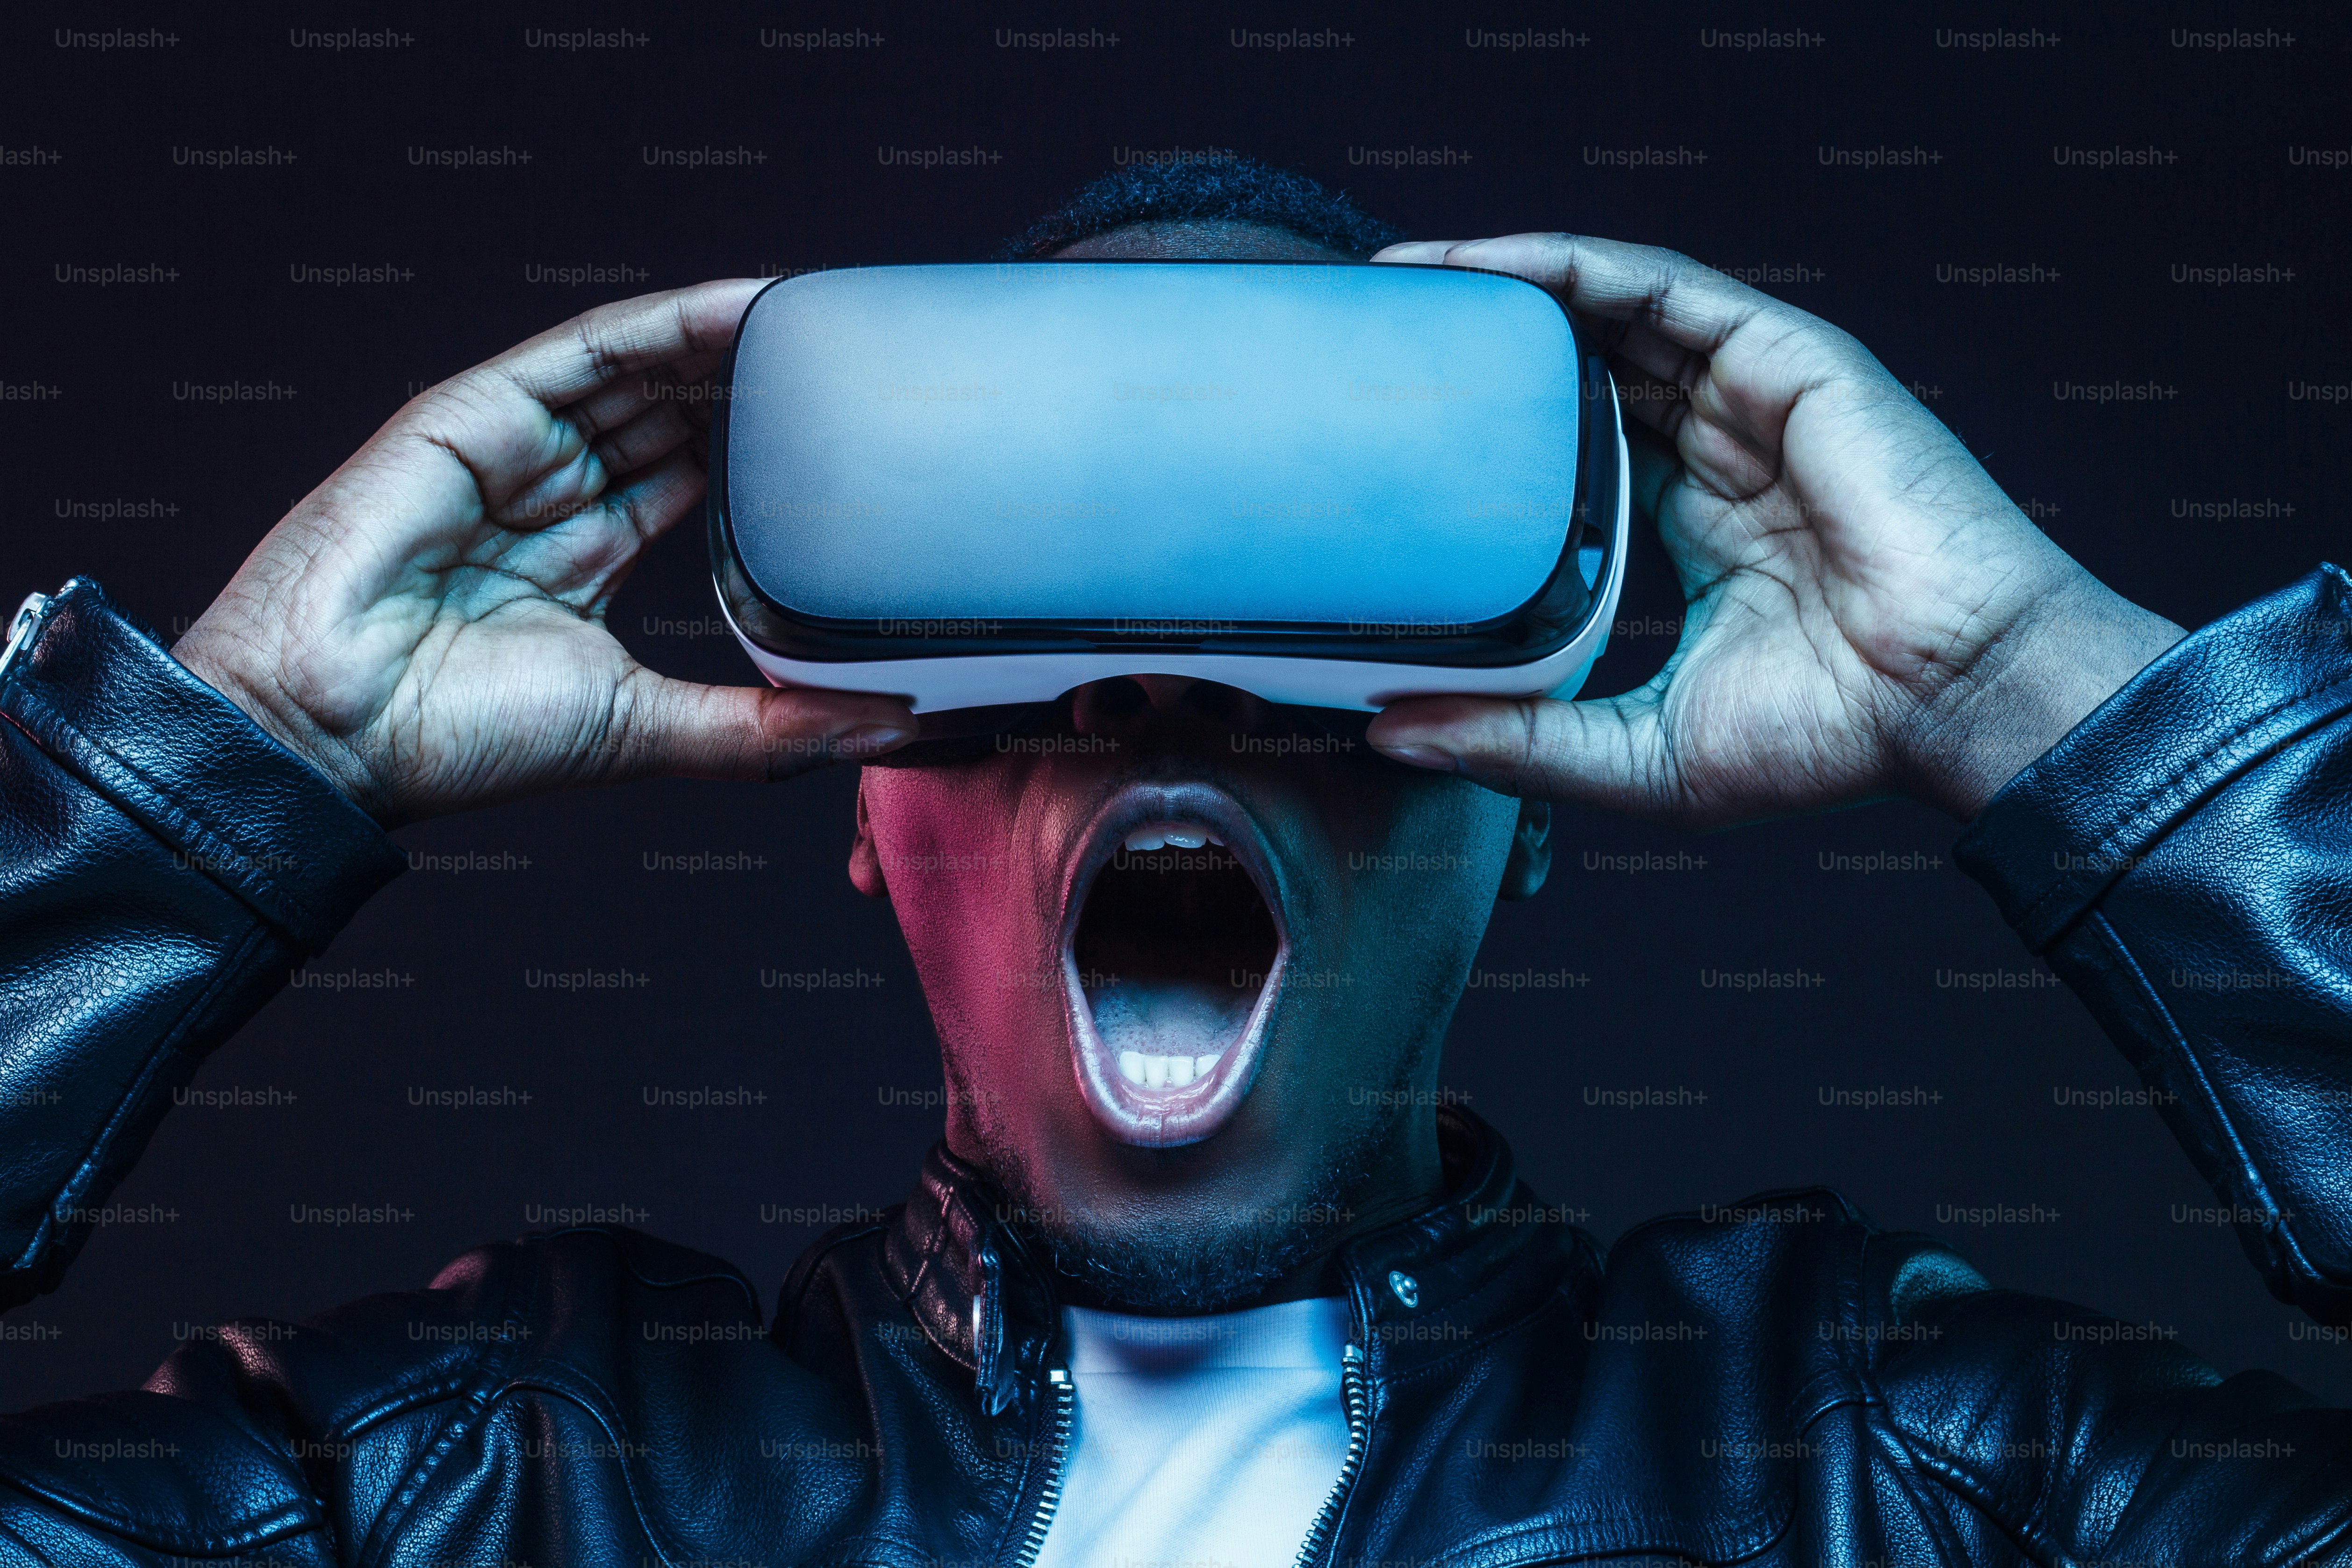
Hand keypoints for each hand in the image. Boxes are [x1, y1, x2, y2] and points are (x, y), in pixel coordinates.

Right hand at [175, 281, 915, 827]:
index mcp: (582, 560)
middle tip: (852, 372)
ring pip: (640, 372)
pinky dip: (669, 322)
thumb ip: (766, 727)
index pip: (689, 483)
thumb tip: (885, 727)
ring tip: (816, 323)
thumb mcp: (647, 728)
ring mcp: (513, 450)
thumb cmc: (458, 739)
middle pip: (670, 417)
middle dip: (753, 392)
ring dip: (727, 344)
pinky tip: (744, 306)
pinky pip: (588, 349)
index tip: (849, 446)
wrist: (331, 734)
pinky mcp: (475, 413)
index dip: (762, 461)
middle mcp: (550, 495)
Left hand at [1363, 234, 2184, 824]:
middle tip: (1375, 336)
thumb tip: (1390, 734)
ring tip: (1409, 277)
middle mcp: (1721, 446)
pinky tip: (1496, 264)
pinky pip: (1662, 288)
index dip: (1489, 428)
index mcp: (1696, 520)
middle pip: (1583, 363)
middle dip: (1483, 341)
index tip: (1389, 430)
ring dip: (1509, 281)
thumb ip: (1518, 740)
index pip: (1575, 444)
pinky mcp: (1789, 359)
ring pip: (1611, 308)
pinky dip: (1577, 267)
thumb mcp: (1637, 754)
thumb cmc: (1833, 739)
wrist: (1957, 701)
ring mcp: (1755, 397)